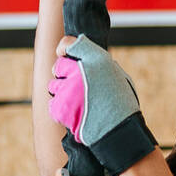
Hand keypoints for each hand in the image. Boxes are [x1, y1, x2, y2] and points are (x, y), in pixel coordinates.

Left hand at [47, 35, 156, 175]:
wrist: (120, 133)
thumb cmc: (123, 107)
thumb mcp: (120, 77)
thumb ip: (102, 65)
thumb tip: (86, 59)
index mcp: (97, 59)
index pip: (70, 43)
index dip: (64, 48)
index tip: (62, 53)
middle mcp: (81, 71)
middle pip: (58, 66)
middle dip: (63, 75)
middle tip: (75, 87)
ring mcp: (69, 89)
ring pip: (53, 86)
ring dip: (61, 94)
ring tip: (78, 104)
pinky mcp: (61, 107)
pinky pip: (52, 104)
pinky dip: (60, 110)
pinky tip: (75, 115)